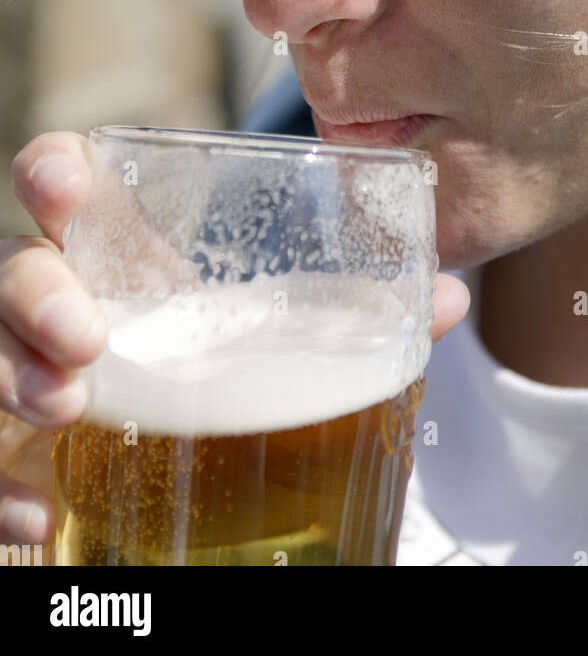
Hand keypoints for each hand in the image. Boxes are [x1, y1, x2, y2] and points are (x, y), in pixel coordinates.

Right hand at [0, 131, 469, 548]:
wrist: (203, 450)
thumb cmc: (229, 363)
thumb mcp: (284, 332)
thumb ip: (358, 312)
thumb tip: (446, 298)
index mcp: (127, 252)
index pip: (65, 183)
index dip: (54, 172)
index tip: (69, 188)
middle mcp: (67, 300)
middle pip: (14, 269)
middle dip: (32, 290)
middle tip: (84, 336)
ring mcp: (35, 370)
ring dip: (9, 371)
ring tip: (66, 405)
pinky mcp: (23, 448)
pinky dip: (4, 488)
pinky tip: (38, 512)